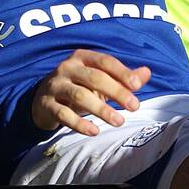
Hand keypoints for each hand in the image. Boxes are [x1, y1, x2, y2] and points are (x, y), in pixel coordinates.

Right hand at [31, 49, 151, 134]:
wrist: (42, 100)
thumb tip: (146, 73)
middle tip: (134, 106)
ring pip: (79, 95)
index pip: (105, 61)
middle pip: (94, 77)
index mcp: (82, 57)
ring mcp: (55, 86)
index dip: (122, 72)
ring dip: (101, 109)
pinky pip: (63, 114)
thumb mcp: (99, 80)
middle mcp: (67, 68)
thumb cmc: (78, 87)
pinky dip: (79, 123)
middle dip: (116, 92)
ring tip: (119, 121)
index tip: (137, 86)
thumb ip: (122, 77)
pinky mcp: (46, 104)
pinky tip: (95, 131)